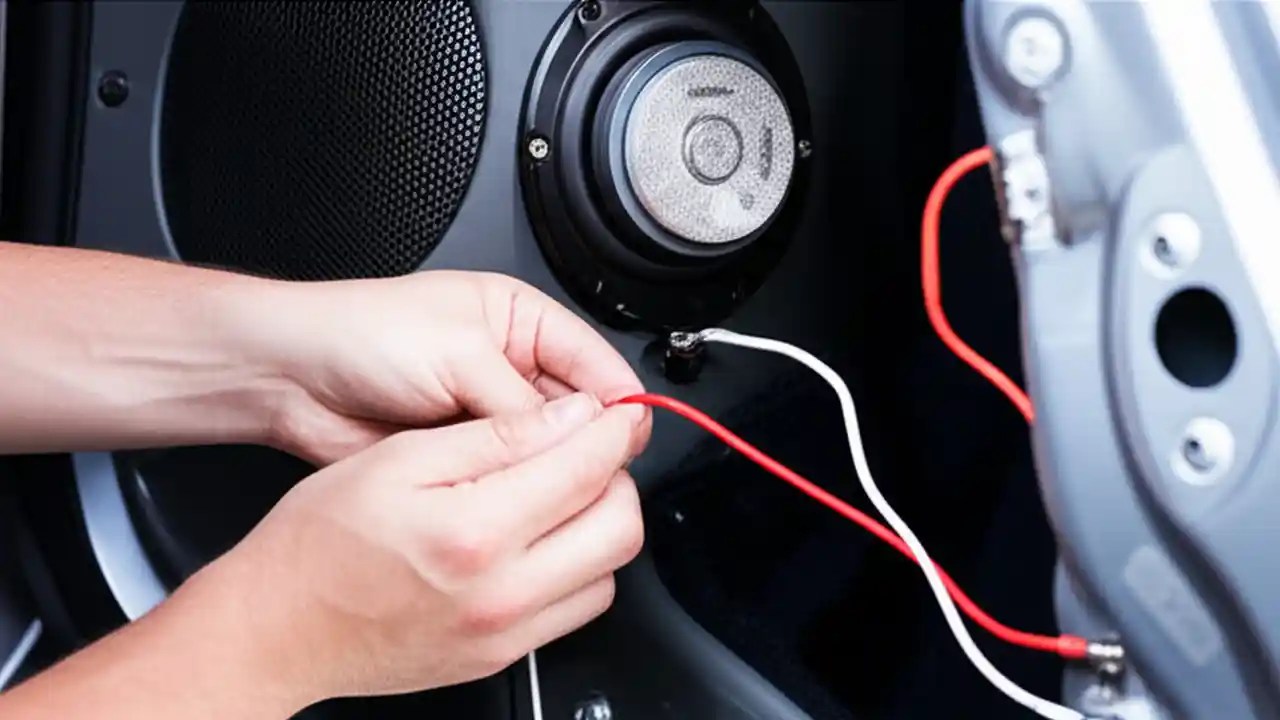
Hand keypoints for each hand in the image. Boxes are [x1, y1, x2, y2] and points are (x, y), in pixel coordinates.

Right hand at [158, 392, 647, 710]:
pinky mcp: (502, 655)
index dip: (614, 427)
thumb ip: (492, 436)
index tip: (614, 410)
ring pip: (609, 570)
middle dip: (619, 475)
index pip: (588, 468)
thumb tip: (569, 418)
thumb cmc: (318, 544)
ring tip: (564, 493)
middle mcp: (502, 590)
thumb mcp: (398, 458)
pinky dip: (581, 567)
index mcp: (475, 529)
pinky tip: (545, 540)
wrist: (276, 629)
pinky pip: (579, 608)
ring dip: (603, 522)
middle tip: (591, 449)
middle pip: (620, 525)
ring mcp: (506, 632)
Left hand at [252, 271, 642, 463]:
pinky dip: (511, 489)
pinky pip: (504, 477)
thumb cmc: (361, 335)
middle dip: (582, 441)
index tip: (629, 436)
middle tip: (593, 471)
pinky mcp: (462, 456)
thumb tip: (580, 432)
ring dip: (544, 468)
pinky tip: (513, 497)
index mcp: (519, 319)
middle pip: (575, 413)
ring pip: (541, 452)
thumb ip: (524, 401)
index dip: (615, 400)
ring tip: (548, 486)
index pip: (593, 361)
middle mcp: (509, 366)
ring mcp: (486, 414)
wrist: (291, 377)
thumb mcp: (459, 354)